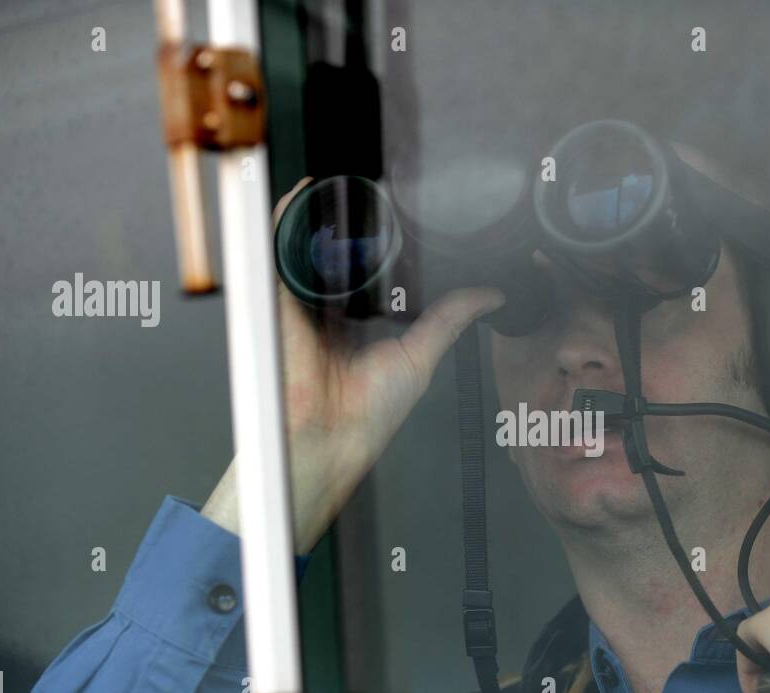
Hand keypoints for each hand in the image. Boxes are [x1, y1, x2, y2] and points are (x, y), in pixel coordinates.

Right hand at [202, 177, 505, 552]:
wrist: (333, 434)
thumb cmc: (368, 412)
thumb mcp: (423, 353)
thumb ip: (452, 317)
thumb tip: (491, 294)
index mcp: (357, 318)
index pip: (368, 266)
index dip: (383, 238)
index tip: (405, 212)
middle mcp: (328, 306)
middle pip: (337, 250)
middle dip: (352, 219)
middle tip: (376, 189)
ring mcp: (302, 301)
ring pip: (308, 243)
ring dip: (320, 211)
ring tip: (342, 182)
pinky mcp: (279, 299)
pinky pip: (278, 249)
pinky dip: (287, 219)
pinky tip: (304, 193)